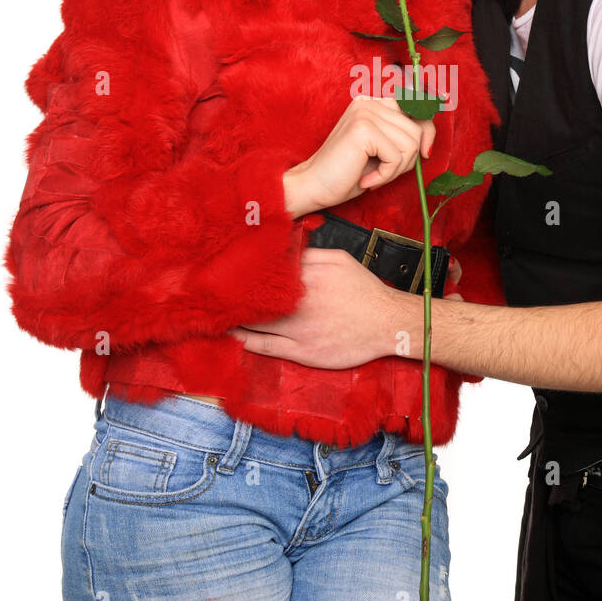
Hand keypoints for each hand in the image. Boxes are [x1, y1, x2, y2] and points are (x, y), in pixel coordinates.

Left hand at [228, 248, 404, 367]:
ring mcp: (299, 329)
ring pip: (256, 323)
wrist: (387, 324)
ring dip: (235, 317)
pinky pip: (265, 346)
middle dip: (233, 294)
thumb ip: (309, 254)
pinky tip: (232, 334)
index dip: (244, 272)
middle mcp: (299, 303)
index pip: (265, 272)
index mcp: (307, 276)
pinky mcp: (302, 351)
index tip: (227, 269)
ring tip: (217, 312)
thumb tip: (282, 249)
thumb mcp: (340, 260)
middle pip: (255, 297)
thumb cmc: (365, 291)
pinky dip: (245, 340)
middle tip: (213, 291)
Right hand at [283, 96, 436, 216]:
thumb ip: (404, 137)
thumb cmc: (347, 172)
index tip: (425, 152)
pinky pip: (397, 157)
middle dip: (407, 159)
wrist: (314, 186)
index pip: (418, 107)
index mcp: (374, 102)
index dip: (427, 131)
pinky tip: (367, 179)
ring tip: (373, 175)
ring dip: (395, 169)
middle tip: (382, 172)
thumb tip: (429, 143)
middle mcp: (370, 101)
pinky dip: (386, 175)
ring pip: (410, 144)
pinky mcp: (363, 128)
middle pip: (417, 130)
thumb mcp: (383, 150)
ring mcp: (365, 112)